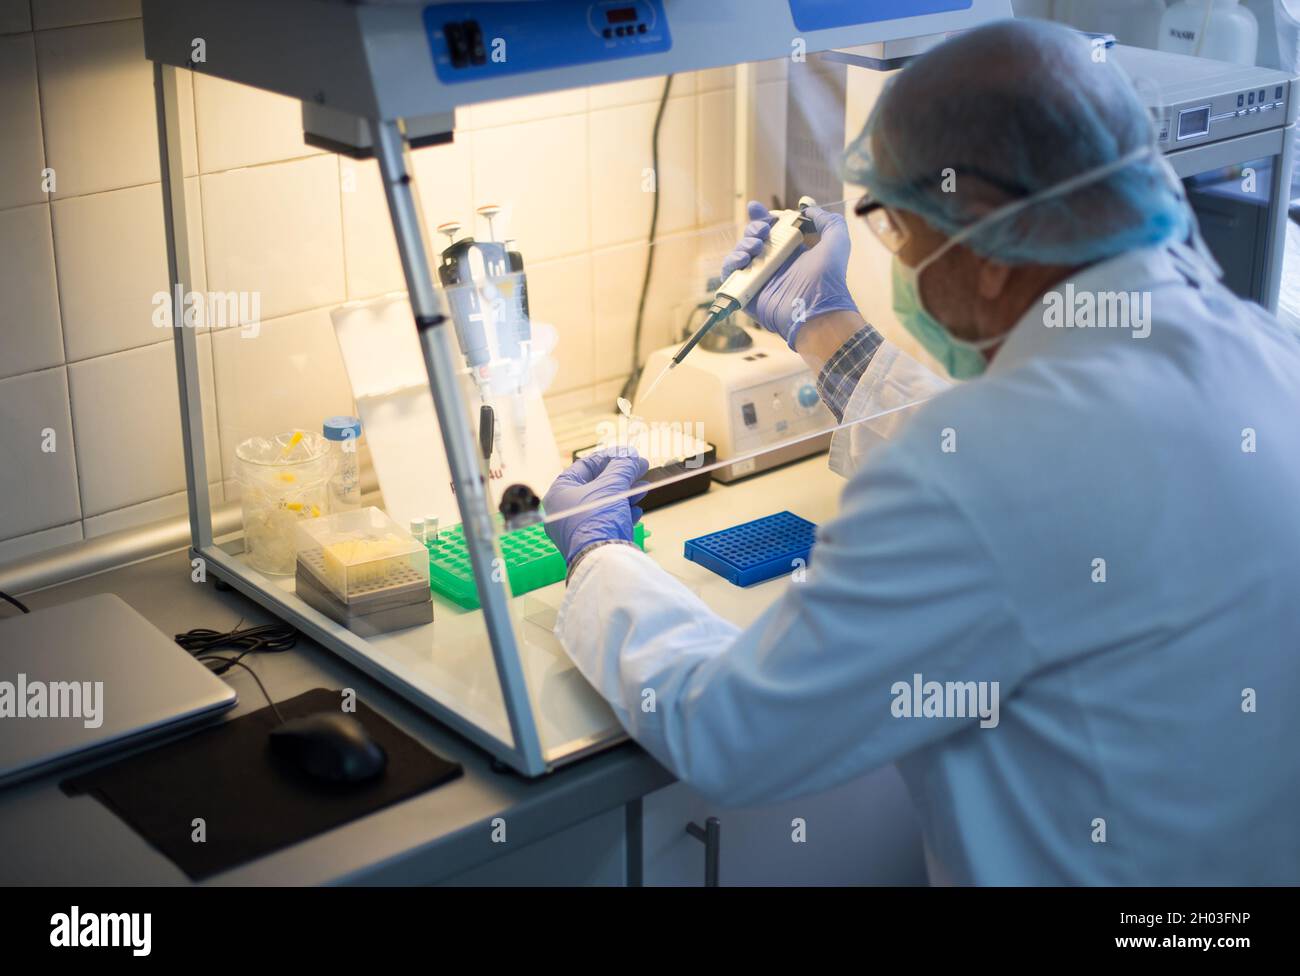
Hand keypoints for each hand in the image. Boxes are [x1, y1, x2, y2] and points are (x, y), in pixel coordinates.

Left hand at [543, 449, 649, 564]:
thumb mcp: (612, 486)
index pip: (584, 466)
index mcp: (559, 493)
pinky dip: (622, 514)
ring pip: (603, 504)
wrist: (603, 561)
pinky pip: (606, 522)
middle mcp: (564, 511)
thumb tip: (632, 458)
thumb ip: (622, 467)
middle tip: (639, 470)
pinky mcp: (590, 543)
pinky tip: (637, 511)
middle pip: (596, 485)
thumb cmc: (597, 520)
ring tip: (643, 489)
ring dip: (625, 494)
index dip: (608, 457)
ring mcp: (576, 528)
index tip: (627, 455)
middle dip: (621, 477)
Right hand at [721, 201, 857, 349]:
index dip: (762, 217)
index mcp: (792, 252)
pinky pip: (730, 274)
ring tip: (756, 247)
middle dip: (754, 228)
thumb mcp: (837, 240)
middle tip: (763, 232)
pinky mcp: (746, 292)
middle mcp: (774, 263)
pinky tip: (743, 260)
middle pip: (753, 238)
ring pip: (740, 253)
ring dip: (744, 243)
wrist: (816, 308)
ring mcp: (759, 278)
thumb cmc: (828, 277)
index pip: (772, 230)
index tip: (756, 208)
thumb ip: (827, 220)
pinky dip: (731, 263)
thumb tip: (808, 208)